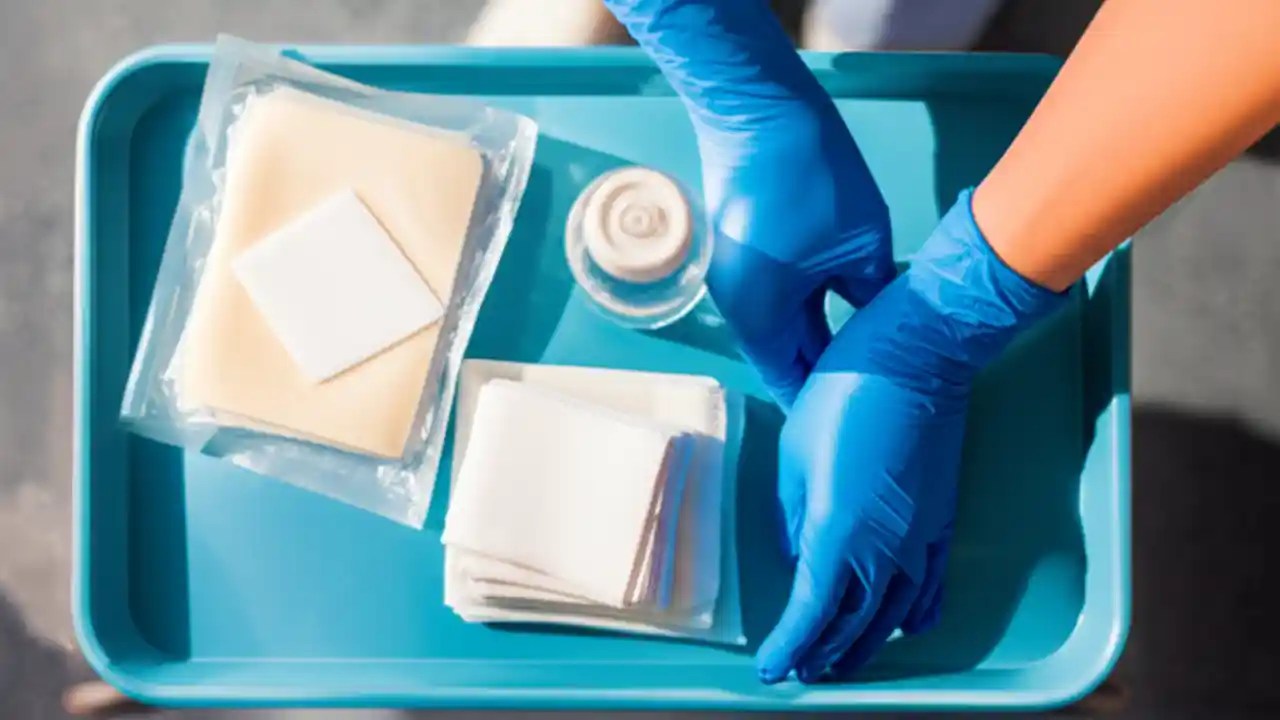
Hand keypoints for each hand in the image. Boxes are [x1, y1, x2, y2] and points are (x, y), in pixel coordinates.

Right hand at [603, 0, 893, 405]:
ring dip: (815, 343)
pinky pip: (773, 301)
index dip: (823, 401)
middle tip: (867, 395)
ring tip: (860, 361)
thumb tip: (883, 323)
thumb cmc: (808, 180)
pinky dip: (804, 315)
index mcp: (762, 317)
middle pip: (785, 357)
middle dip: (822, 375)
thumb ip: (872, 294)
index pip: (792, 379)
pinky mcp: (740, 253)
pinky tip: (837, 316)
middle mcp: (739, 308)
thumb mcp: (862, 245)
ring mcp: (735, 280)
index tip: (853, 422)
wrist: (757, 112)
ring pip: (780, 328)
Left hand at [756, 191, 1067, 682]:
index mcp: (837, 532)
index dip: (790, 646)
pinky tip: (906, 629)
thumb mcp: (795, 452)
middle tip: (800, 670)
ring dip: (863, 643)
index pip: (811, 613)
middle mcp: (883, 549)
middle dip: (823, 653)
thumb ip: (794, 513)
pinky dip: (914, 614)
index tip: (773, 668)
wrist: (921, 354)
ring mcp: (919, 538)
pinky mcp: (941, 521)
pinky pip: (928, 587)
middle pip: (851, 624)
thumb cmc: (845, 393)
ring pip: (891, 614)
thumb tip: (797, 551)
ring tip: (840, 661)